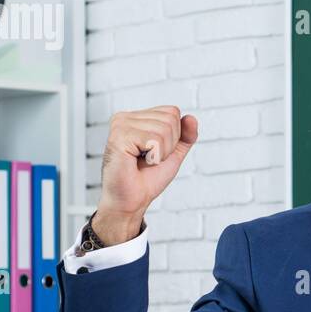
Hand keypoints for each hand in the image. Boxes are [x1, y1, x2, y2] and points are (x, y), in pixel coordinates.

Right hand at [96, 106, 198, 242]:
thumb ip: (185, 135)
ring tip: (143, 161)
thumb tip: (191, 118)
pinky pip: (154, 140)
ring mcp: (120, 125)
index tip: (155, 152)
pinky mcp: (118, 136)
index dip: (173, 137)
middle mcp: (125, 117)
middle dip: (168, 145)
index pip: (172, 112)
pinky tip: (137, 161)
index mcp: (136, 118)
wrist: (133, 199)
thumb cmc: (147, 178)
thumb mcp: (173, 153)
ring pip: (164, 129)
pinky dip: (153, 156)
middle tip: (149, 159)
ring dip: (160, 152)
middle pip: (170, 119)